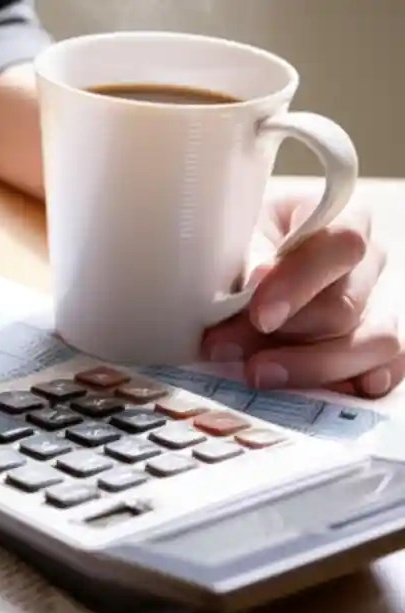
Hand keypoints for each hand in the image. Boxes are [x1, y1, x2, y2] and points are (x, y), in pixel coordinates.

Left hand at [201, 190, 402, 397]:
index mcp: (340, 220)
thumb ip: (248, 258)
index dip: (301, 282)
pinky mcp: (380, 344)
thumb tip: (258, 280)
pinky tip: (332, 391)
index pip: (342, 244)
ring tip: (257, 373)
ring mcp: (381, 304)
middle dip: (287, 335)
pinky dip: (361, 381)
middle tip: (226, 348)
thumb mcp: (238, 236)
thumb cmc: (244, 244)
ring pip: (374, 342)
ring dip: (312, 366)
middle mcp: (370, 262)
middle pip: (347, 305)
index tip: (260, 315)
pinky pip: (391, 366)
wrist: (242, 266)